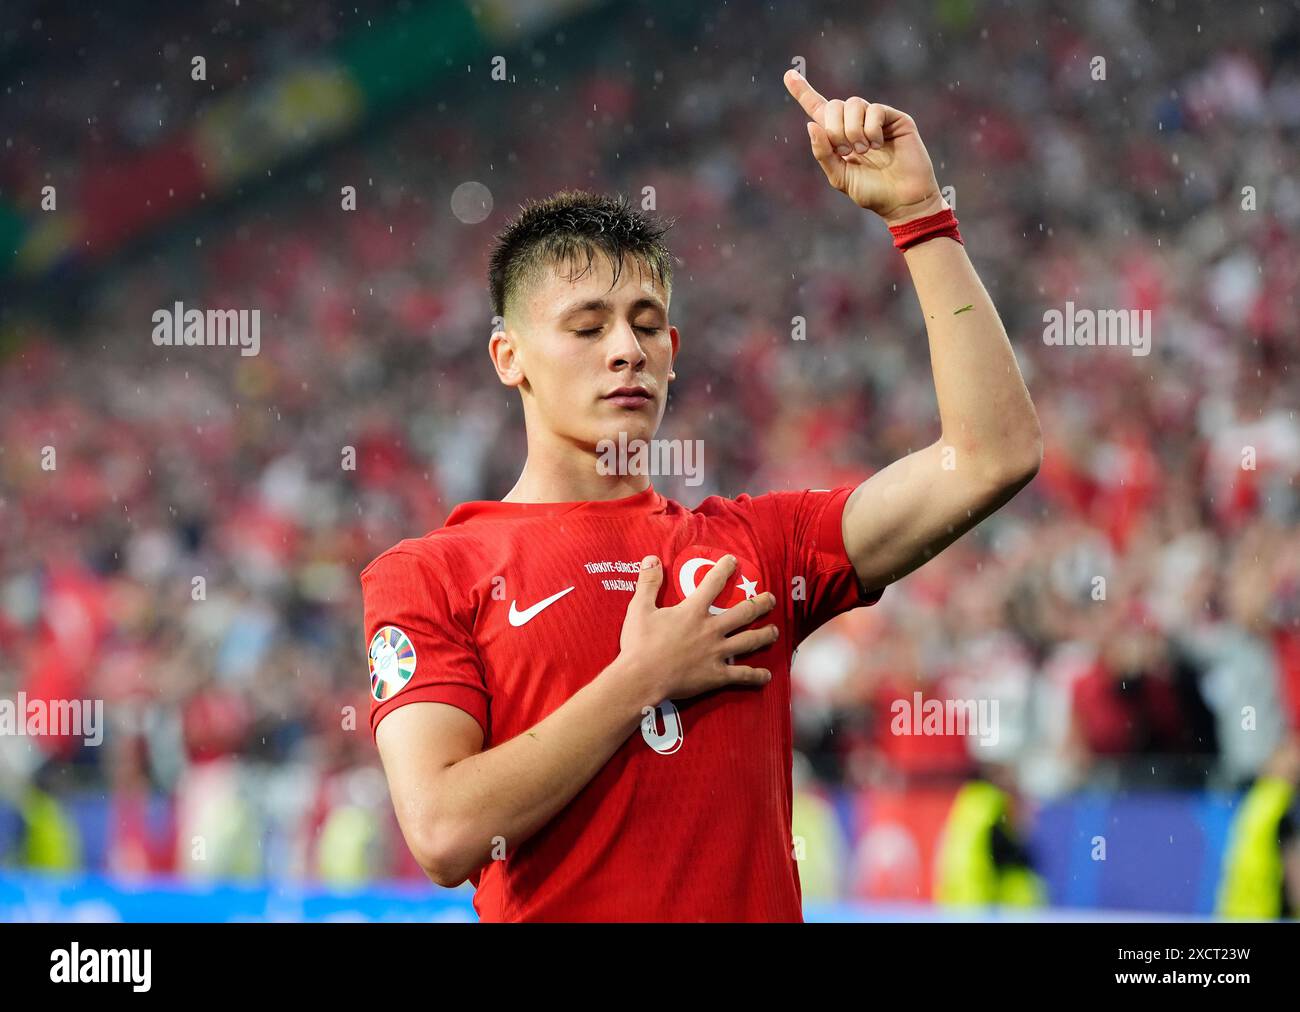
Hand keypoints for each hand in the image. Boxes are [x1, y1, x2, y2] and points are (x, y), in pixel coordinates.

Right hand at [617, 554, 778, 701]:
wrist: (641, 678)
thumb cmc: (639, 643)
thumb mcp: (639, 608)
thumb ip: (648, 582)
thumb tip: (651, 558)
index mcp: (694, 611)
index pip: (714, 583)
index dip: (725, 569)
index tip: (734, 562)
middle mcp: (711, 629)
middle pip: (744, 612)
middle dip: (761, 603)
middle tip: (771, 599)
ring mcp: (717, 653)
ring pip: (749, 641)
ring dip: (765, 635)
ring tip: (775, 631)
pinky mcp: (716, 675)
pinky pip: (742, 675)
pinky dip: (756, 676)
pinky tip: (766, 676)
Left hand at [783, 69, 943, 222]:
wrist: (902, 200)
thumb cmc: (872, 192)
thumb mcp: (839, 176)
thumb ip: (823, 153)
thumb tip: (811, 125)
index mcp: (839, 137)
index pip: (818, 109)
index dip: (803, 92)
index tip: (788, 74)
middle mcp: (856, 123)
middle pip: (834, 105)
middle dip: (835, 129)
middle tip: (846, 151)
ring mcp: (876, 119)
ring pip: (854, 104)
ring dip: (853, 130)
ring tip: (864, 150)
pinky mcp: (895, 118)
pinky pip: (875, 110)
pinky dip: (871, 129)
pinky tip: (878, 145)